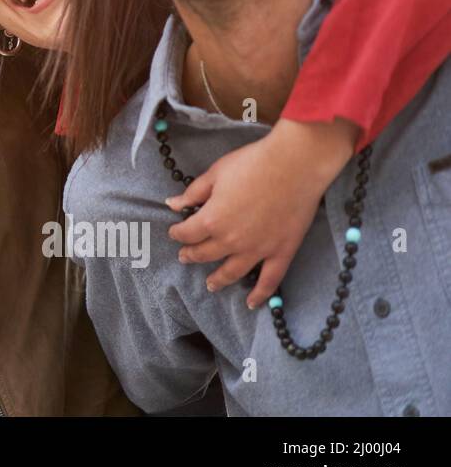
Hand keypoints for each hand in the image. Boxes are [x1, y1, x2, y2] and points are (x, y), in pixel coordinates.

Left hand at [163, 119, 355, 308]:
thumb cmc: (252, 163)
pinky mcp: (282, 252)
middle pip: (205, 254)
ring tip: (210, 284)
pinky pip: (269, 281)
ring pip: (232, 272)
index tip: (175, 232)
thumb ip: (193, 193)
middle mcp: (231, 240)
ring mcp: (258, 250)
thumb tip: (172, 204)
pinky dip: (260, 295)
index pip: (186, 234)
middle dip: (192, 255)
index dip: (178, 234)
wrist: (295, 164)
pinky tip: (251, 303)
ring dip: (218, 280)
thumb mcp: (215, 173)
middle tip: (186, 257)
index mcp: (212, 220)